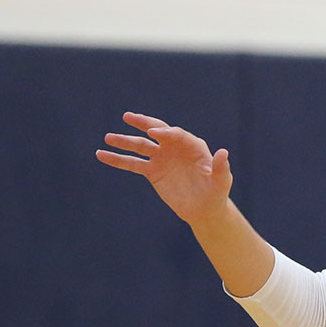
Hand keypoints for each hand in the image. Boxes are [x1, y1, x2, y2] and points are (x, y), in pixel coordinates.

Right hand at [95, 111, 232, 225]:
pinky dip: (117, 159)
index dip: (165, 132)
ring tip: (107, 137)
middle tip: (128, 117)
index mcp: (193, 146)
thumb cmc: (215, 194)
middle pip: (158, 131)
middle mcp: (176, 148)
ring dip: (124, 141)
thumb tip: (223, 152)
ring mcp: (162, 158)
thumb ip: (220, 168)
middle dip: (143, 123)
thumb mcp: (221, 182)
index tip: (152, 133)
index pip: (177, 134)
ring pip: (141, 146)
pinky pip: (133, 163)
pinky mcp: (152, 171)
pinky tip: (101, 155)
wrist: (203, 209)